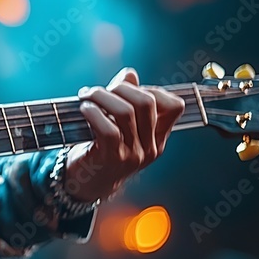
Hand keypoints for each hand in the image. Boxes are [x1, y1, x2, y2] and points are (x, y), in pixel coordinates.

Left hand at [64, 68, 184, 202]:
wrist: (85, 184)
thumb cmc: (101, 149)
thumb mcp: (117, 125)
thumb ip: (126, 100)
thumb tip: (129, 74)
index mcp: (157, 138)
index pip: (174, 106)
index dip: (151, 89)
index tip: (125, 89)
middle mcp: (150, 147)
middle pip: (147, 103)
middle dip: (121, 88)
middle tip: (99, 90)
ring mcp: (133, 155)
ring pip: (126, 113)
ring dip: (102, 97)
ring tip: (86, 95)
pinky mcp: (113, 159)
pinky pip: (109, 130)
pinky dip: (94, 113)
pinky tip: (84, 108)